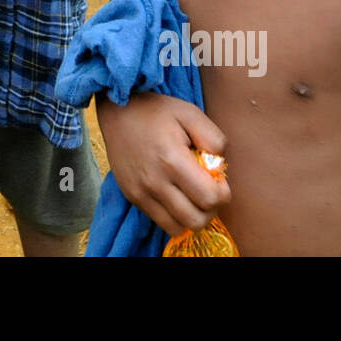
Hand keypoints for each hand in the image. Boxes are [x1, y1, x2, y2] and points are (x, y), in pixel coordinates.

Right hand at [96, 91, 230, 235]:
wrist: (118, 111)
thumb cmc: (156, 112)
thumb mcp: (190, 114)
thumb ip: (214, 139)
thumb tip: (220, 168)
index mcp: (172, 160)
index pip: (209, 198)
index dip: (223, 193)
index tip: (219, 179)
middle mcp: (155, 182)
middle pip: (196, 220)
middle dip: (211, 209)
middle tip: (208, 190)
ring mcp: (141, 193)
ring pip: (178, 228)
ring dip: (193, 216)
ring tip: (193, 196)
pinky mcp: (132, 197)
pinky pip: (161, 223)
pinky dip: (175, 217)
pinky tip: (177, 197)